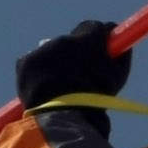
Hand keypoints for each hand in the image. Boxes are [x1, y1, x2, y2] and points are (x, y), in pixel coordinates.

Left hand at [16, 21, 131, 113]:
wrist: (62, 120)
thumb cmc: (95, 102)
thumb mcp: (117, 79)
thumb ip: (122, 56)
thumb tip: (123, 44)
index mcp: (88, 40)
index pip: (94, 27)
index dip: (97, 38)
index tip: (99, 47)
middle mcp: (64, 39)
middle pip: (71, 40)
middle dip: (75, 52)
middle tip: (79, 73)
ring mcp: (42, 50)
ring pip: (51, 53)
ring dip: (56, 64)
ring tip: (60, 89)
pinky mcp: (25, 62)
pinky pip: (34, 63)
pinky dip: (39, 74)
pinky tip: (45, 91)